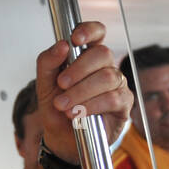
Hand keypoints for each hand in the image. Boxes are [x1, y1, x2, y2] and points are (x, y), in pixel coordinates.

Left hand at [36, 22, 132, 161]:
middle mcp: (105, 66)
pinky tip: (78, 114)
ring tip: (64, 106)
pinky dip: (92, 105)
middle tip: (61, 84)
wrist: (61, 138)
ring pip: (108, 77)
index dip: (89, 31)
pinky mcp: (124, 104)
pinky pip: (113, 98)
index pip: (97, 32)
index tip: (75, 39)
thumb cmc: (56, 108)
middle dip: (78, 69)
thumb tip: (61, 45)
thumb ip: (47, 62)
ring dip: (81, 92)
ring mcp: (117, 84)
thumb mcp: (44, 84)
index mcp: (86, 56)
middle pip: (102, 54)